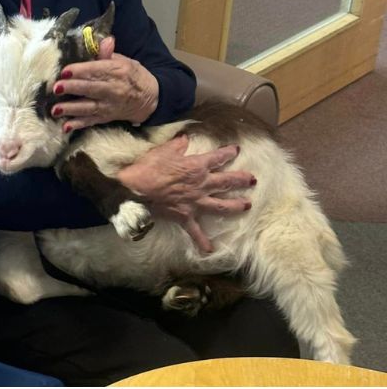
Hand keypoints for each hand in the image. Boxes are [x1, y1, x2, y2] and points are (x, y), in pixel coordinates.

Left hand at [51, 37, 159, 129]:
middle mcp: (113, 90)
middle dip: (73, 88)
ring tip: (55, 109)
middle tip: (57, 88)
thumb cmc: (131, 76)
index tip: (65, 71)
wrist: (148, 99)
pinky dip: (78, 125)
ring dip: (71, 109)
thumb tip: (105, 40)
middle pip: (91, 89)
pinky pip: (90, 122)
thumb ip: (109, 54)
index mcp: (117, 72)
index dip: (80, 70)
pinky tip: (66, 127)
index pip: (97, 70)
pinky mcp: (105, 117)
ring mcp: (108, 106)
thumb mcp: (124, 61)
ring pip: (88, 107)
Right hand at [117, 134, 254, 253]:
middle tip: (253, 180)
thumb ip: (178, 145)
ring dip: (235, 205)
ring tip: (247, 206)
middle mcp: (201, 185)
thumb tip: (185, 139)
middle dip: (241, 180)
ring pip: (220, 205)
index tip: (236, 150)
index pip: (218, 157)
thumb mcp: (164, 150)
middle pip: (226, 182)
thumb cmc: (148, 167)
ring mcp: (195, 202)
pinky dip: (202, 241)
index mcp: (197, 166)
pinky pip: (195, 231)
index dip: (229, 153)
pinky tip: (209, 250)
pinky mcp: (184, 216)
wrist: (135, 189)